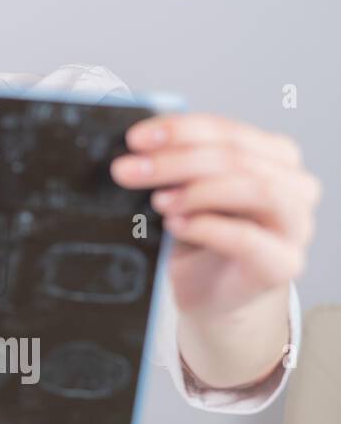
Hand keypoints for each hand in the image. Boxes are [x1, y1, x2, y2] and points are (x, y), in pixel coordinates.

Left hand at [110, 113, 320, 386]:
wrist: (209, 293)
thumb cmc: (198, 237)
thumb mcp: (183, 191)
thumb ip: (172, 166)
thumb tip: (137, 148)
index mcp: (272, 155)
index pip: (227, 131)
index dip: (179, 130)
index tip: (135, 138)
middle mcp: (293, 185)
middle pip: (237, 158)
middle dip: (175, 161)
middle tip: (128, 170)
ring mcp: (295, 225)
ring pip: (253, 189)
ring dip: (197, 191)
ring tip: (158, 201)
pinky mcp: (283, 262)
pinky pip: (247, 238)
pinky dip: (205, 227)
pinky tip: (175, 225)